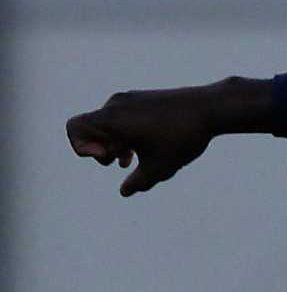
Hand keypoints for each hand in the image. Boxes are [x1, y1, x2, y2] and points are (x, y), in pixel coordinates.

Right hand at [67, 87, 219, 194]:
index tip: (110, 157)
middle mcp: (114, 106)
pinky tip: (140, 150)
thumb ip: (138, 182)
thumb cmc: (182, 138)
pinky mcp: (140, 99)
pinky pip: (120, 118)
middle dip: (100, 149)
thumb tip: (124, 192)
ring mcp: (127, 100)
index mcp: (112, 119)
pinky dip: (123, 134)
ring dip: (112, 144)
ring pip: (106, 124)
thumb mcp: (160, 167)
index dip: (83, 148)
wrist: (207, 108)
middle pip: (89, 129)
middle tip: (122, 161)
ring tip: (129, 160)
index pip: (74, 128)